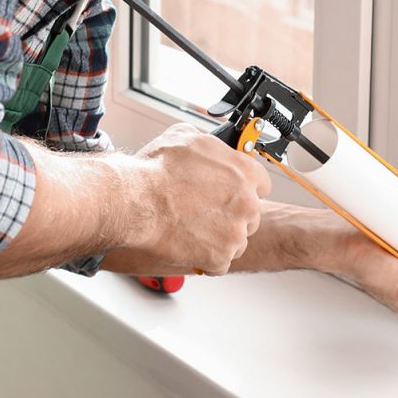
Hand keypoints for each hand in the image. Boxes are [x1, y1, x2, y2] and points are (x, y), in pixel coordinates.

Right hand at [125, 123, 271, 274]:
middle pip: (249, 213)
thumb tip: (210, 145)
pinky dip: (206, 257)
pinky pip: (220, 262)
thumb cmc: (157, 171)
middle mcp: (247, 204)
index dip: (243, 187)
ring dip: (219, 236)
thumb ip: (209, 145)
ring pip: (236, 239)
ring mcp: (235, 234)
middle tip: (205, 210)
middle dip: (231, 213)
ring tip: (193, 227)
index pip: (261, 183)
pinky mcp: (220, 258)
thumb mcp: (186, 136)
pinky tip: (189, 244)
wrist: (137, 201)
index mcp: (244, 173)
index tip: (231, 191)